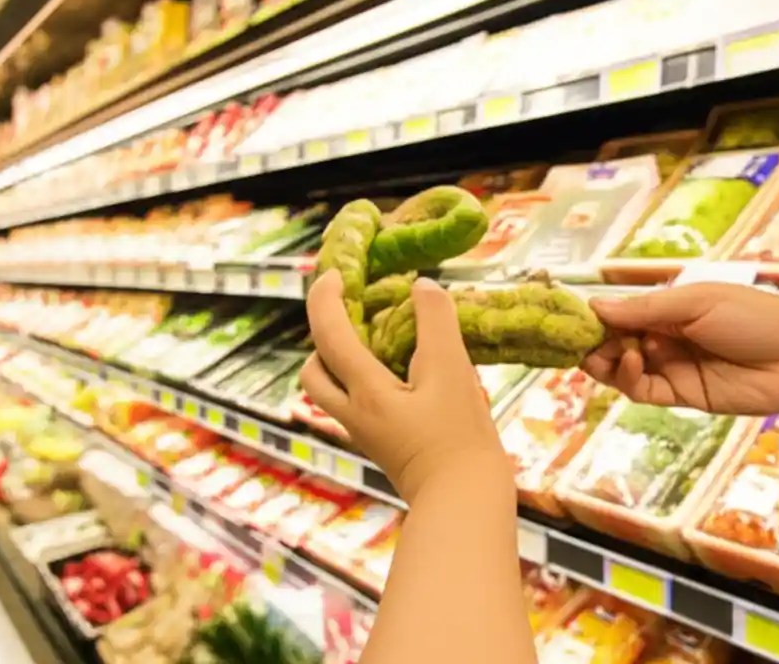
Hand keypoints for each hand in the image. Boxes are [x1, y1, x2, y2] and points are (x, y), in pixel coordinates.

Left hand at [300, 271, 510, 503]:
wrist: (464, 504)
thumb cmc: (458, 439)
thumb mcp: (453, 372)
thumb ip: (436, 323)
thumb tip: (421, 286)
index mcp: (364, 392)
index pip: (328, 333)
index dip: (325, 297)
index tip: (337, 274)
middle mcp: (354, 415)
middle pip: (313, 372)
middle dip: (324, 340)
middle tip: (354, 315)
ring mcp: (366, 435)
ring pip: (333, 393)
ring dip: (343, 363)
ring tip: (381, 343)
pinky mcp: (384, 448)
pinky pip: (359, 406)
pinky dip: (367, 382)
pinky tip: (406, 376)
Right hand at [581, 283, 778, 414]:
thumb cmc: (757, 318)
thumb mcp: (696, 302)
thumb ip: (645, 309)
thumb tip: (594, 308)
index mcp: (671, 309)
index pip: (621, 313)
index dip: (595, 316)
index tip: (570, 317)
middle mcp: (667, 338)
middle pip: (616, 342)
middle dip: (595, 341)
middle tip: (581, 340)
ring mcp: (673, 368)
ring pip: (623, 369)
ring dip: (607, 360)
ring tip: (604, 353)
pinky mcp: (682, 397)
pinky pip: (643, 391)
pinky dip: (630, 378)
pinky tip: (636, 359)